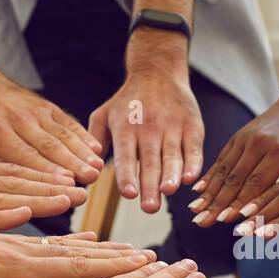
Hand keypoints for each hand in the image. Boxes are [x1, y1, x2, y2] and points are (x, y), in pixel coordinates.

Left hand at [0, 46, 103, 180]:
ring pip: (61, 133)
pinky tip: (96, 148)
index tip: (65, 182)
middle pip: (48, 145)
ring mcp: (34, 112)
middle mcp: (17, 120)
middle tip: (90, 178)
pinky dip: (82, 135)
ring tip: (98, 167)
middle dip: (71, 163)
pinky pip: (66, 121)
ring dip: (82, 151)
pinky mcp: (45, 106)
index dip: (45, 169)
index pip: (23, 155)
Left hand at [88, 28, 202, 213]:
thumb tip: (85, 172)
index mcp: (125, 128)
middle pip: (150, 161)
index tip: (128, 194)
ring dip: (172, 175)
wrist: (158, 70)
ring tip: (169, 191)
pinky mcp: (192, 125)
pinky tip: (190, 179)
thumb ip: (96, 142)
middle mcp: (148, 127)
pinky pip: (193, 148)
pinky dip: (193, 164)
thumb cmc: (127, 100)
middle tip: (149, 207)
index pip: (126, 156)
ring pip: (172, 156)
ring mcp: (172, 126)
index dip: (128, 175)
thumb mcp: (104, 115)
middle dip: (150, 185)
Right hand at [189, 71, 278, 226]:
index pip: (258, 183)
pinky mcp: (237, 136)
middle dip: (218, 203)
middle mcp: (261, 143)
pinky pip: (222, 159)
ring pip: (225, 170)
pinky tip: (198, 191)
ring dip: (209, 193)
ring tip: (195, 212)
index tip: (226, 222)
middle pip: (236, 179)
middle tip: (203, 222)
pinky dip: (209, 176)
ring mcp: (246, 138)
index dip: (240, 203)